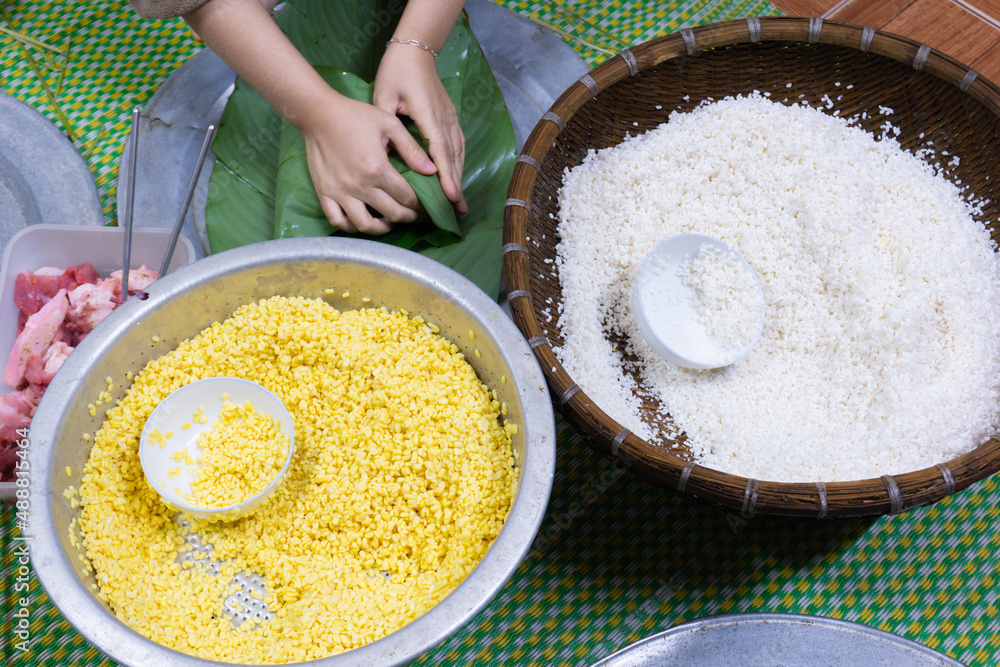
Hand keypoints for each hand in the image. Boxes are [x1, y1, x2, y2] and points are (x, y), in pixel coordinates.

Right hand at [301, 92, 437, 233]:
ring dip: (382, 229)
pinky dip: (351, 227)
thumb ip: (412, 149)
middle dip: (410, 218)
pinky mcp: (325, 193)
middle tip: (417, 217)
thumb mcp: (390, 125)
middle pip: (392, 213)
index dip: (422, 206)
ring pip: (365, 225)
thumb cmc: (356, 116)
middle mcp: (360, 185)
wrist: (319, 114)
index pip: (408, 197)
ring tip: (390, 222)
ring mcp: (340, 192)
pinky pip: (338, 221)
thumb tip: (432, 171)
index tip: (430, 208)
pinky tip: (362, 221)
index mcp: (378, 168)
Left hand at [374, 43, 467, 213]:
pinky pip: (458, 144)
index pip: (439, 150)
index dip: (445, 175)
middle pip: (453, 157)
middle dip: (456, 184)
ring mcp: (451, 117)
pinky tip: (455, 176)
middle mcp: (444, 119)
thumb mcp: (383, 98)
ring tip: (458, 200)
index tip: (450, 195)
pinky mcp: (451, 117)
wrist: (416, 51)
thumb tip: (389, 159)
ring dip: (458, 176)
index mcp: (428, 115)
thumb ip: (388, 129)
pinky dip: (457, 163)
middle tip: (458, 210)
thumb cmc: (396, 73)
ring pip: (458, 152)